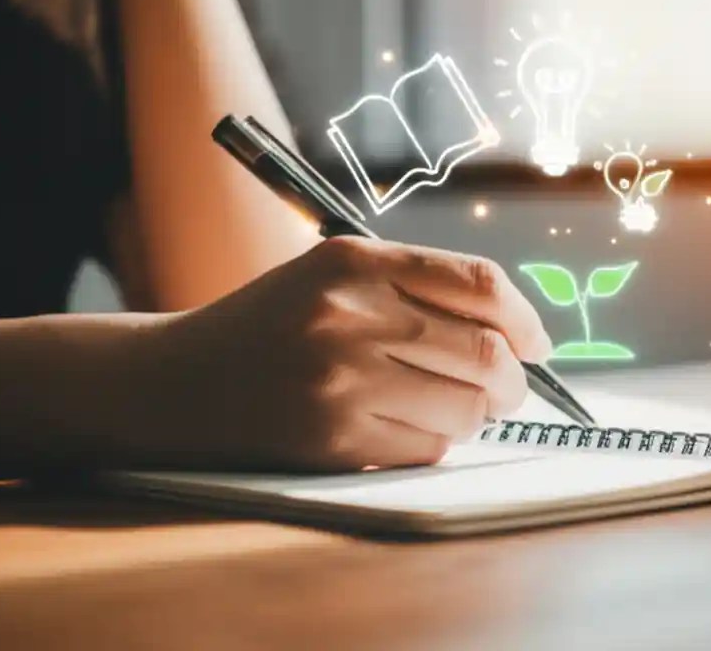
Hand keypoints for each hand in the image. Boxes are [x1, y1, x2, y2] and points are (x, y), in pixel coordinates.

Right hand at [131, 237, 551, 470]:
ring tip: (452, 408)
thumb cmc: (268, 328)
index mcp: (353, 261)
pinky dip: (433, 442)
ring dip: (476, 414)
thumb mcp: (331, 279)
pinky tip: (402, 428)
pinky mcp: (332, 439)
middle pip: (486, 352)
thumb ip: (416, 290)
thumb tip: (518, 336)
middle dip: (514, 380)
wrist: (173, 384)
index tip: (537, 344)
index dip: (525, 318)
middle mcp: (349, 315)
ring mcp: (340, 380)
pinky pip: (428, 448)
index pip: (478, 283)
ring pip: (466, 408)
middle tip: (510, 390)